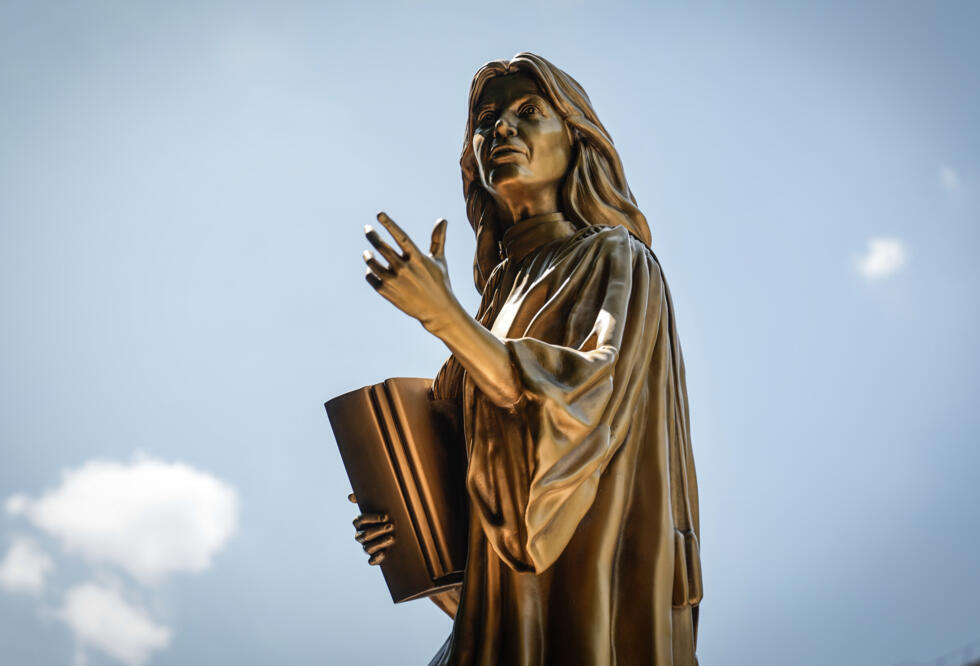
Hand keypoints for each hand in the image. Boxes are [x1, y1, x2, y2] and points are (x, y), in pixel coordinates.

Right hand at [348, 493, 394, 565]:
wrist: (394, 528)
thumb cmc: (382, 513)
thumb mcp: (375, 505)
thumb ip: (362, 499)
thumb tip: (350, 497)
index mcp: (359, 524)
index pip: (360, 521)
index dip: (372, 518)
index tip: (385, 516)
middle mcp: (361, 536)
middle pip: (364, 535)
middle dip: (378, 530)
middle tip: (390, 525)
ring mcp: (367, 546)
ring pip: (367, 548)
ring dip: (379, 543)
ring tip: (392, 537)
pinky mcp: (374, 556)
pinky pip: (371, 561)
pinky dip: (375, 558)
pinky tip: (383, 553)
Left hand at [363, 212, 459, 331]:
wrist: (437, 311)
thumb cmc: (439, 282)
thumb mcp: (438, 260)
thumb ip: (437, 239)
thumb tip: (443, 220)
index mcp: (417, 258)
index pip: (400, 237)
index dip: (389, 224)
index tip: (379, 214)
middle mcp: (404, 268)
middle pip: (381, 247)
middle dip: (372, 235)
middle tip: (367, 229)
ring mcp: (394, 281)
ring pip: (372, 262)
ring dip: (368, 255)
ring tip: (368, 252)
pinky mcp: (387, 292)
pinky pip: (370, 277)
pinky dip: (369, 271)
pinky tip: (372, 269)